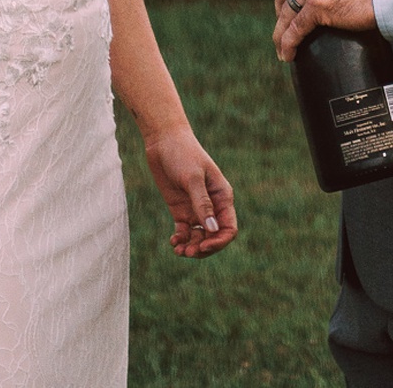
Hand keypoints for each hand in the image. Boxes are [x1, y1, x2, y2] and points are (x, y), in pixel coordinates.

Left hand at [141, 121, 237, 256]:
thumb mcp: (193, 178)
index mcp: (222, 197)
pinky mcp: (181, 210)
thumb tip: (212, 230)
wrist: (163, 140)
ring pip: (199, 237)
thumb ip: (202, 204)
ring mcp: (196, 209)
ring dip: (191, 248)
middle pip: (214, 237)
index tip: (203, 246)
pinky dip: (181, 240)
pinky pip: (185, 232)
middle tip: (188, 252)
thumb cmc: (183, 153)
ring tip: (179, 251)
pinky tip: (173, 241)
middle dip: (203, 248)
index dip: (219, 242)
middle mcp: (211, 206)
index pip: (228, 228)